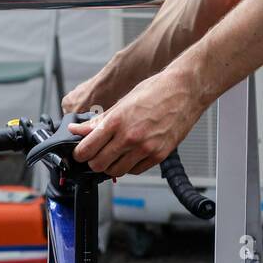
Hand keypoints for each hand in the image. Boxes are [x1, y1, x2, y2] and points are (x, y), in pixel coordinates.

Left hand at [69, 66, 204, 178]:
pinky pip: (135, 171)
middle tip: (95, 154)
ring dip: (111, 166)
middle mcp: (130, 137)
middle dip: (93, 162)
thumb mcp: (122, 102)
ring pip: (116, 172)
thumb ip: (98, 120)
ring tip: (114, 154)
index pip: (87, 149)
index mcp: (117, 121)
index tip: (79, 153)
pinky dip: (129, 166)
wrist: (185, 91)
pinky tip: (130, 154)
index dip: (79, 154)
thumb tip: (78, 129)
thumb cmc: (155, 91)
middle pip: (99, 165)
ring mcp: (145, 148)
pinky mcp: (158, 155)